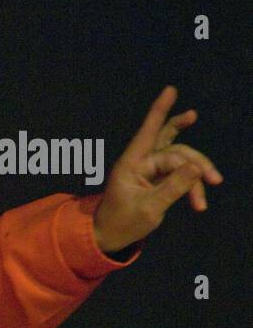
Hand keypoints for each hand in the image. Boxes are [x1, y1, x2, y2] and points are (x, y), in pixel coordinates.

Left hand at [93, 86, 223, 253]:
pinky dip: (192, 188)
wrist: (111, 237)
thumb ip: (172, 188)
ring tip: (201, 204)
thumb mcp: (149, 209)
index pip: (148, 132)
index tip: (171, 90)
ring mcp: (151, 170)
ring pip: (182, 162)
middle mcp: (141, 162)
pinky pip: (182, 175)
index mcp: (131, 163)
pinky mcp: (159, 179)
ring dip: (196, 179)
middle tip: (215, 179)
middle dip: (197, 163)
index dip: (160, 110)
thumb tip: (196, 167)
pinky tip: (199, 204)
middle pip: (175, 149)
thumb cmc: (122, 223)